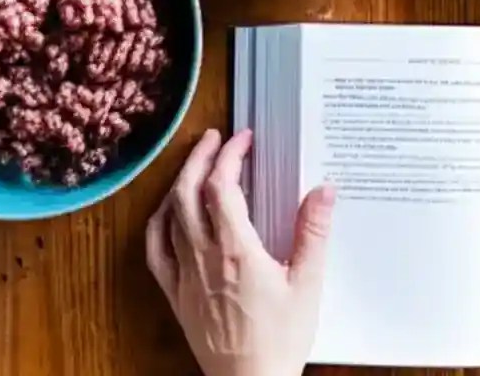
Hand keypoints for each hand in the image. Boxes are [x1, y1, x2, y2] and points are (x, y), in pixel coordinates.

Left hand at [146, 128, 335, 375]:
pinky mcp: (175, 293)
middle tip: (215, 139)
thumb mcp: (308, 283)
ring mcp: (184, 275)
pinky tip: (168, 213)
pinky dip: (159, 222)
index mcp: (236, 251)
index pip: (222, 186)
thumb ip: (314, 232)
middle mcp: (203, 257)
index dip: (230, 155)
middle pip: (187, 192)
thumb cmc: (279, 340)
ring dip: (179, 182)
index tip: (243, 140)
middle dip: (199, 158)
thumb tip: (324, 191)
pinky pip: (156, 249)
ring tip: (195, 165)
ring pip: (169, 215)